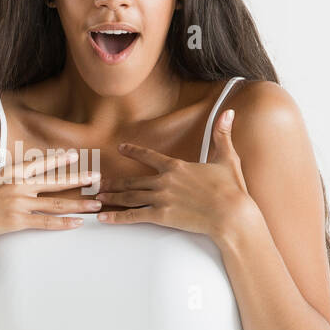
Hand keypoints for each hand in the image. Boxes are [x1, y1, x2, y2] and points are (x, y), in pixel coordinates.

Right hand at [0, 132, 101, 244]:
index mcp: (7, 172)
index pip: (39, 163)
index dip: (59, 160)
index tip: (75, 156)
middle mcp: (17, 186)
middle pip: (55, 183)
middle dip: (79, 180)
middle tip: (98, 179)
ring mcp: (18, 204)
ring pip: (55, 204)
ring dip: (78, 204)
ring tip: (96, 203)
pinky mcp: (16, 222)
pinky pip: (45, 223)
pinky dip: (63, 224)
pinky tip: (78, 223)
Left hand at [94, 107, 255, 236]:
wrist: (232, 214)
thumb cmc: (232, 189)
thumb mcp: (227, 158)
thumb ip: (222, 135)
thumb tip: (228, 112)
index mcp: (177, 166)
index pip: (149, 156)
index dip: (133, 151)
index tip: (120, 148)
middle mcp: (164, 180)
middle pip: (132, 180)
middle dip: (114, 182)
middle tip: (99, 183)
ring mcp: (161, 198)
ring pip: (129, 197)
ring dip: (111, 197)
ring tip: (97, 198)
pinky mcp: (161, 216)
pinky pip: (134, 216)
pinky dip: (117, 217)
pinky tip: (104, 218)